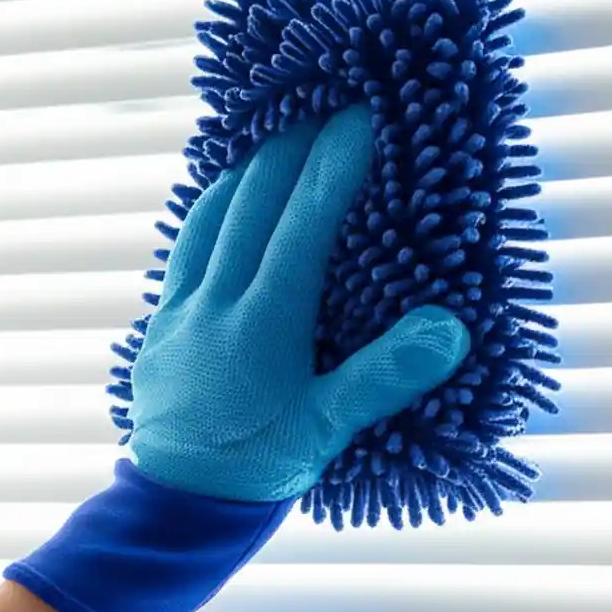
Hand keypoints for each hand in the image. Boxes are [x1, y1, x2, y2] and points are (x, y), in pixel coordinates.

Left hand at [127, 104, 470, 500]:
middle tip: (328, 106)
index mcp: (264, 321)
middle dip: (294, 146)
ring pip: (211, 213)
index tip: (362, 115)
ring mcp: (182, 306)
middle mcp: (218, 300)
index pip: (304, 220)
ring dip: (249, 166)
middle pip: (255, 200)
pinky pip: (185, 243)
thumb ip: (386, 375)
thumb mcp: (330, 427)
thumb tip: (450, 327)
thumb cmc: (263, 464)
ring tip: (280, 135)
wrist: (176, 505)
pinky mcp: (161, 318)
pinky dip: (211, 204)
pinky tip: (225, 195)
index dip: (336, 162)